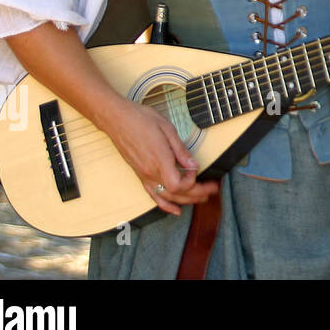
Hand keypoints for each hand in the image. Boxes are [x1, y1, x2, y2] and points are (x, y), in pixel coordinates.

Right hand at [99, 97, 217, 214]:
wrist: (117, 120)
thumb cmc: (141, 119)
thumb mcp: (167, 129)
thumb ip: (180, 150)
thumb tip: (193, 164)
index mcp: (159, 160)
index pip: (177, 184)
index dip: (191, 181)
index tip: (196, 169)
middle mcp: (150, 172)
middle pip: (176, 193)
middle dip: (197, 194)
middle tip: (212, 188)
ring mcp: (144, 176)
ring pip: (166, 198)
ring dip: (186, 200)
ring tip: (202, 198)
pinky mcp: (140, 175)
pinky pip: (153, 196)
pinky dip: (166, 205)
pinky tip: (175, 210)